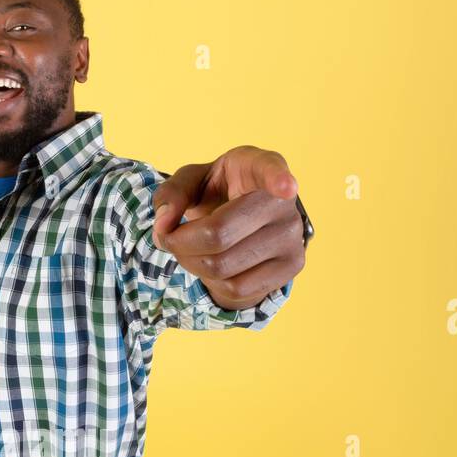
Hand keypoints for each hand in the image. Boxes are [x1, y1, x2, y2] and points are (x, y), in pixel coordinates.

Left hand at [151, 146, 305, 309]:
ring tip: (189, 251)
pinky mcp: (291, 266)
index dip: (277, 178)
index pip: (271, 170)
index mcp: (260, 167)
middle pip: (218, 235)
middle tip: (170, 238)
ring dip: (191, 264)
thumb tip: (163, 225)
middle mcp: (284, 203)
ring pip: (223, 268)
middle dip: (180, 243)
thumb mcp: (192, 182)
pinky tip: (211, 266)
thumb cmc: (219, 194)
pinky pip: (237, 288)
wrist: (246, 220)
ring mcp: (293, 237)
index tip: (285, 188)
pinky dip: (211, 283)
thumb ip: (172, 193)